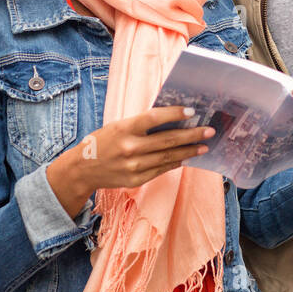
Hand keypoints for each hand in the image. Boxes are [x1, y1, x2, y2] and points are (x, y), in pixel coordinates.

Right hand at [46, 106, 215, 216]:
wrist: (82, 169)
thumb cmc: (103, 141)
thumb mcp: (119, 126)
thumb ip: (142, 124)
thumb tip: (172, 119)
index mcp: (125, 128)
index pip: (154, 118)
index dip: (174, 114)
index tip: (192, 112)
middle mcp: (130, 147)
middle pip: (167, 140)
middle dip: (192, 135)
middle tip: (209, 131)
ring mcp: (133, 166)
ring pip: (168, 157)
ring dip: (189, 151)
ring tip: (204, 146)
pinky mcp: (135, 179)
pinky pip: (161, 170)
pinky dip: (175, 163)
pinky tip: (186, 158)